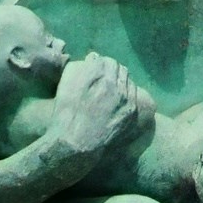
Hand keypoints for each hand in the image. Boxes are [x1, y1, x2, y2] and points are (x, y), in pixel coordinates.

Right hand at [45, 50, 155, 171]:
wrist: (76, 144)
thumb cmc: (67, 112)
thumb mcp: (68, 82)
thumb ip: (81, 65)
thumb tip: (93, 58)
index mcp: (102, 75)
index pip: (108, 61)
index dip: (101, 66)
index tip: (96, 73)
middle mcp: (119, 85)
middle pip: (122, 71)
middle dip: (113, 74)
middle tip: (104, 83)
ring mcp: (129, 101)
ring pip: (130, 84)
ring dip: (122, 86)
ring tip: (112, 96)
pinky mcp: (133, 116)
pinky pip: (136, 99)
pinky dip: (128, 99)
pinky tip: (119, 107)